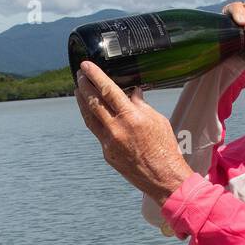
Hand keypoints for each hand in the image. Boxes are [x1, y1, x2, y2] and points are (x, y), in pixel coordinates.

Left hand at [75, 61, 191, 204]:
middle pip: (93, 102)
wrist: (164, 179)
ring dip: (82, 102)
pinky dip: (95, 120)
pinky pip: (98, 133)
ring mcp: (109, 143)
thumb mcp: (158, 121)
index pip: (108, 90)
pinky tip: (94, 114)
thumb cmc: (165, 149)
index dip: (95, 76)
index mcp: (131, 118)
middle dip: (84, 86)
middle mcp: (117, 129)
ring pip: (89, 118)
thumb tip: (132, 93)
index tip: (86, 65)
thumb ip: (142, 105)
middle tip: (79, 75)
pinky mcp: (107, 154)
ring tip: (79, 91)